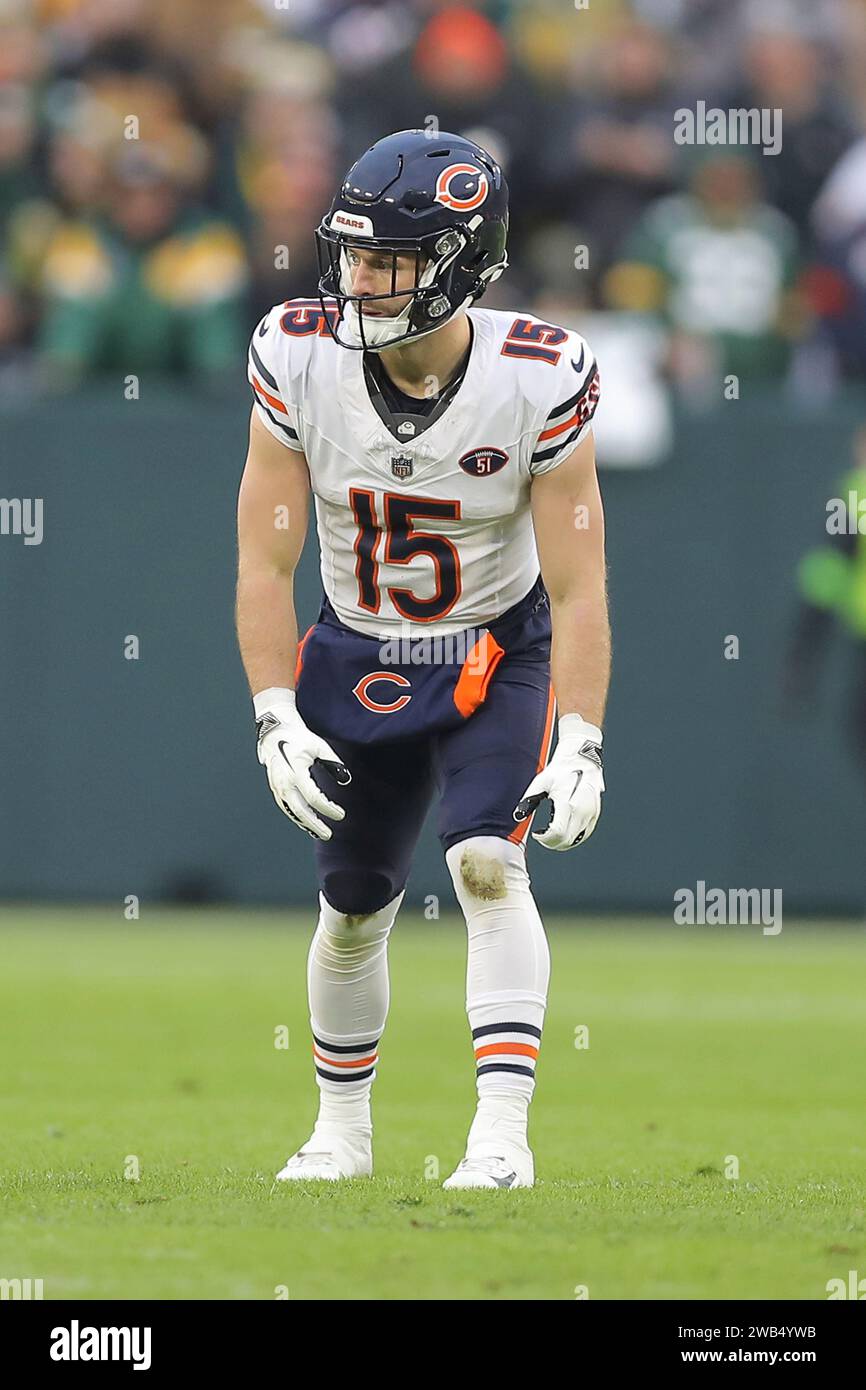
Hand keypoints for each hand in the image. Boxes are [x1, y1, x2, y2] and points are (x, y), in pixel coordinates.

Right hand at [253, 688, 350, 839]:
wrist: (275, 732)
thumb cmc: (300, 738)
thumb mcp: (320, 746)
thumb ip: (334, 763)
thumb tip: (346, 780)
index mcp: (295, 770)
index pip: (313, 796)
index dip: (328, 808)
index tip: (341, 814)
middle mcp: (284, 781)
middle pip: (299, 809)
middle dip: (314, 824)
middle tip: (328, 834)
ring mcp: (277, 785)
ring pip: (291, 810)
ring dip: (305, 823)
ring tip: (318, 832)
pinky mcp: (275, 787)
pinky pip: (285, 806)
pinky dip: (296, 816)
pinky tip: (306, 823)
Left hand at [513, 714, 603, 849]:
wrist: (581, 758)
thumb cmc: (561, 769)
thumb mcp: (540, 782)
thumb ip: (528, 800)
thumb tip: (518, 816)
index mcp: (567, 802)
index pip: (557, 833)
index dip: (545, 839)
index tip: (537, 833)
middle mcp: (582, 810)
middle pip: (567, 840)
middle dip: (552, 843)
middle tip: (542, 836)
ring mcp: (591, 813)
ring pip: (577, 839)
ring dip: (562, 842)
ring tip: (551, 834)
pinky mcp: (595, 813)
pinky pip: (584, 833)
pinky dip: (573, 837)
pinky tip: (563, 831)